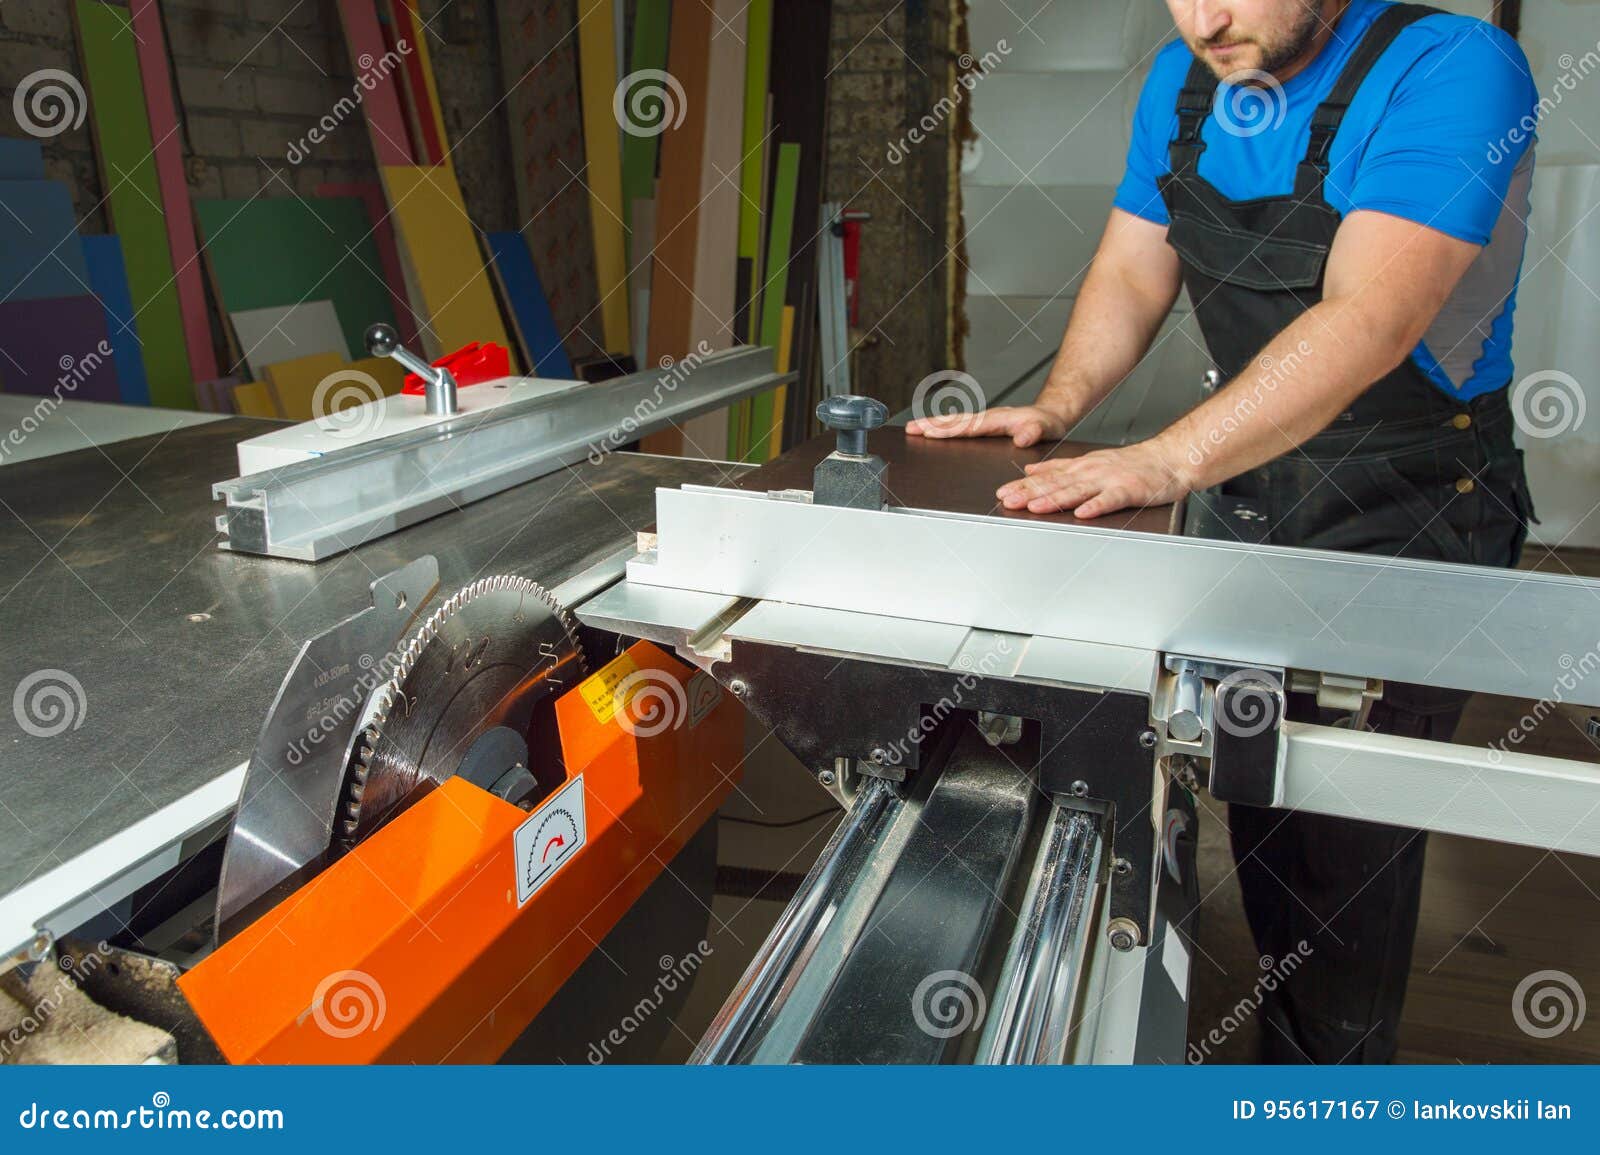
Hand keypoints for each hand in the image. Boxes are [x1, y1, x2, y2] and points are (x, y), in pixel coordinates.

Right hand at [905, 404, 1067, 446]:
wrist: (1052, 415)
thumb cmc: (1049, 424)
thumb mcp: (1046, 428)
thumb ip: (1034, 431)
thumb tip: (1022, 437)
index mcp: (999, 419)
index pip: (969, 426)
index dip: (949, 430)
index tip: (930, 432)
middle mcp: (989, 417)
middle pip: (955, 420)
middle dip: (931, 424)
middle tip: (910, 428)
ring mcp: (985, 419)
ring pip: (954, 421)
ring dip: (933, 423)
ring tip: (912, 427)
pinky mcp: (985, 424)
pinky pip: (959, 424)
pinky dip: (943, 425)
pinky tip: (932, 429)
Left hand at [995, 440, 1191, 518]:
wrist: (1168, 460)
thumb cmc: (1132, 465)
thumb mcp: (1090, 461)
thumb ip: (1060, 467)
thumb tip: (1031, 469)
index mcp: (1081, 466)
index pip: (1047, 476)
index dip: (1024, 485)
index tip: (1002, 492)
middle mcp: (1091, 471)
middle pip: (1056, 483)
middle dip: (1030, 493)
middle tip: (1009, 500)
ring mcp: (1109, 480)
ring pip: (1077, 490)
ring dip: (1055, 499)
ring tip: (1035, 507)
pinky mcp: (1129, 490)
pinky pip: (1110, 499)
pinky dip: (1096, 506)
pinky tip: (1081, 513)